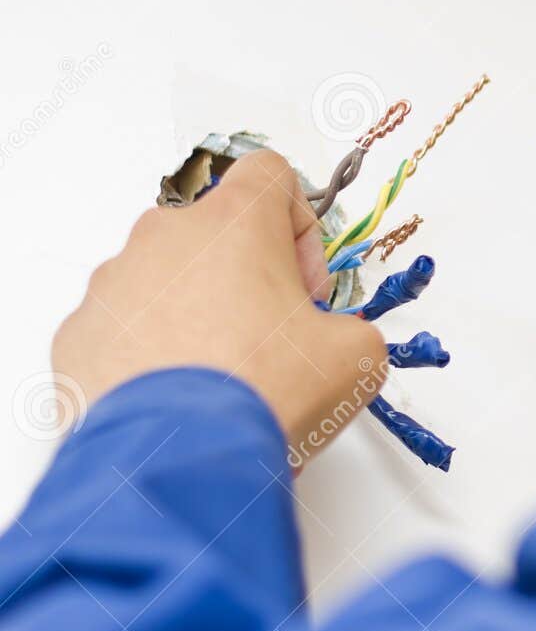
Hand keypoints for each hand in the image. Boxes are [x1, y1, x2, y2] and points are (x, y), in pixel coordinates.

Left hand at [51, 151, 386, 463]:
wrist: (177, 457)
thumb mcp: (358, 356)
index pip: (270, 173)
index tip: (305, 282)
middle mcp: (165, 238)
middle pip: (217, 233)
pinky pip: (128, 327)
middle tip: (274, 338)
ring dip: (202, 315)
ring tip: (227, 380)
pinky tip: (184, 399)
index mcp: (234, 223)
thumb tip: (337, 343)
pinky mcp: (82, 333)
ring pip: (169, 279)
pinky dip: (156, 353)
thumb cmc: (258, 392)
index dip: (300, 225)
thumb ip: (352, 327)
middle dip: (250, 278)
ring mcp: (115, 284)